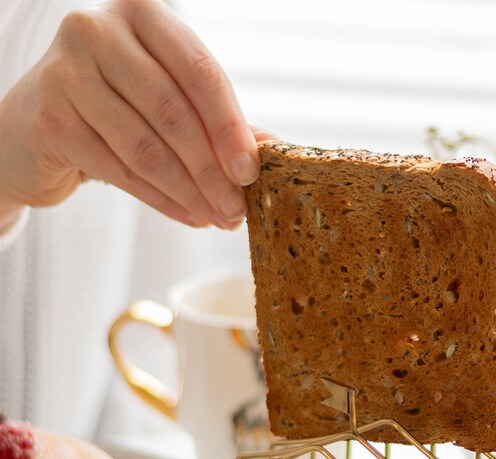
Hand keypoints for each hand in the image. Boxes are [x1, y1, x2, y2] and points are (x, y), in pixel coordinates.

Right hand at [0, 0, 267, 229]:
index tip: (251, 173)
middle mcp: (98, 30)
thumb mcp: (171, 100)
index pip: (201, 73)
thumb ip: (219, 119)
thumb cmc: (118, 108)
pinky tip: (188, 216)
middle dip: (213, 172)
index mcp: (142, 14)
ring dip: (190, 193)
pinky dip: (161, 200)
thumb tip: (274, 148)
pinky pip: (119, 170)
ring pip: (147, 148)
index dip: (231, 128)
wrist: (37, 128)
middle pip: (175, 113)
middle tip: (237, 210)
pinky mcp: (49, 117)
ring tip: (217, 218)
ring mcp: (66, 71)